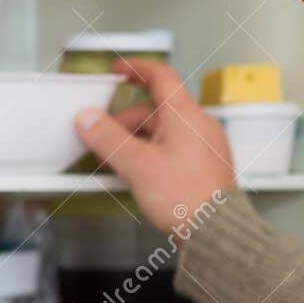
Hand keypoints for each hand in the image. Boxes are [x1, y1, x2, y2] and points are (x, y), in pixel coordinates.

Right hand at [75, 57, 235, 231]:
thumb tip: (87, 118)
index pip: (161, 76)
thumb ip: (108, 139)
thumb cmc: (186, 198)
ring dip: (137, 141)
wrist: (217, 234)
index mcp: (186, 115)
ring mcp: (205, 148)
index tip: (118, 70)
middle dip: (126, 121)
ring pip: (165, 133)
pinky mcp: (206, 169)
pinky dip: (153, 155)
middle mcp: (200, 126)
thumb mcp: (137, 165)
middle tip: (103, 138)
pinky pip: (175, 151)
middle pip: (157, 110)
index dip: (136, 68)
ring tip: (116, 162)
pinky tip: (138, 174)